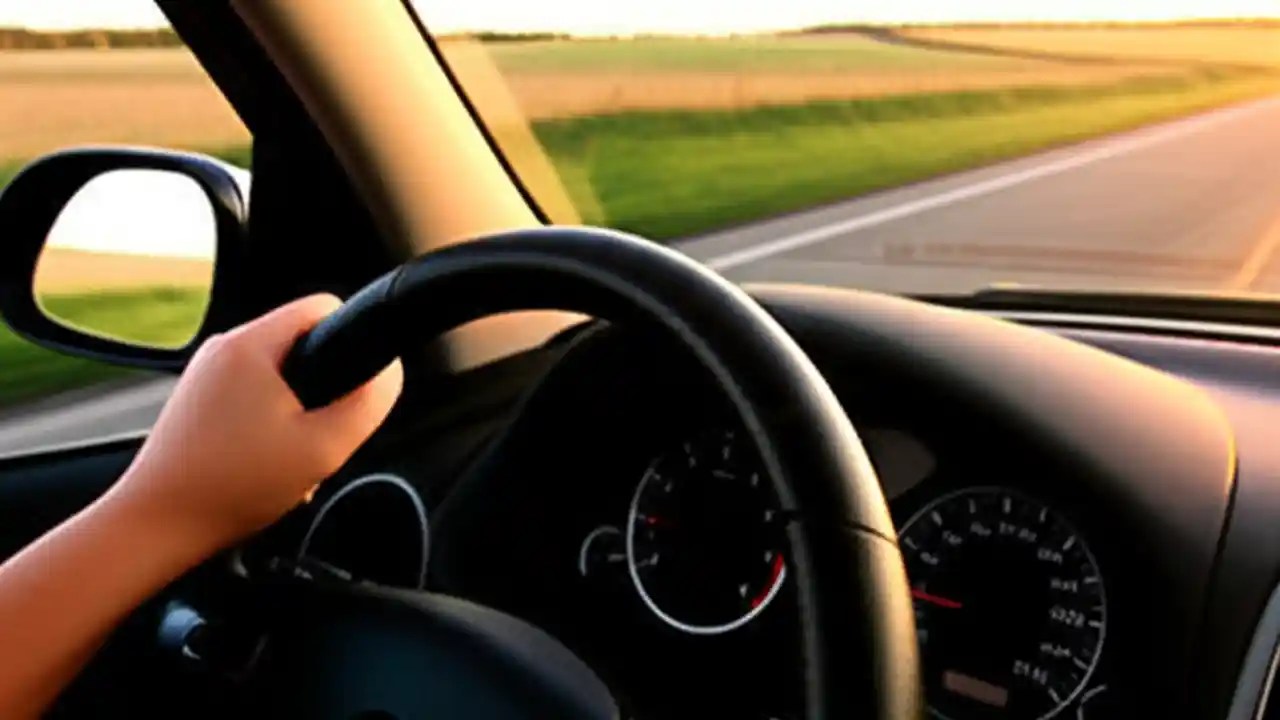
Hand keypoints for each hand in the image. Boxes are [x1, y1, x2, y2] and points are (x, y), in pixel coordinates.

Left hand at [105, 294, 402, 554]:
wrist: (158, 525)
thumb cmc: (229, 488)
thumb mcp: (324, 447)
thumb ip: (368, 403)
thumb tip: (389, 373)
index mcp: (250, 344)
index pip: (324, 307)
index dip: (353, 342)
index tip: (353, 389)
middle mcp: (222, 349)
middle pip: (303, 345)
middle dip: (323, 389)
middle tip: (316, 436)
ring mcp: (205, 376)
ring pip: (279, 376)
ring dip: (297, 413)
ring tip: (287, 456)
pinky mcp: (197, 402)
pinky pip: (253, 397)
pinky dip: (269, 425)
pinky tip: (264, 465)